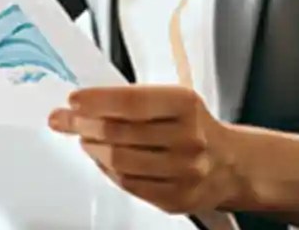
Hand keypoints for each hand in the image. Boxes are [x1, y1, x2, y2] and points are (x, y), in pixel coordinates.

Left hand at [49, 85, 243, 216]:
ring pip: (119, 161)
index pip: (131, 102)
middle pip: (119, 133)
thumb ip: (129, 100)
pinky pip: (128, 184)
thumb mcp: (171, 100)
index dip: (97, 101)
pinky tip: (103, 160)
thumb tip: (81, 103)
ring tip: (85, 139)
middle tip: (68, 119)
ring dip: (92, 148)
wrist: (230, 163)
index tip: (73, 100)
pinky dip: (107, 170)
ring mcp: (184, 172)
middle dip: (84, 124)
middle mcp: (188, 138)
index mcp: (185, 105)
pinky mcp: (176, 198)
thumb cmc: (192, 126)